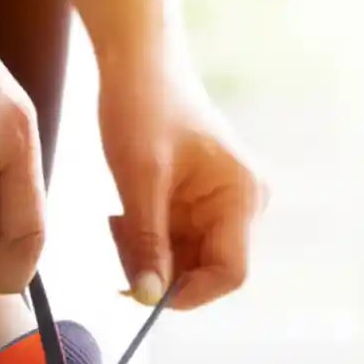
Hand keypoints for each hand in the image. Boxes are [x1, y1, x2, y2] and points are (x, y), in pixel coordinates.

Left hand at [100, 62, 265, 308]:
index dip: (188, 293)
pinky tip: (128, 216)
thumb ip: (147, 243)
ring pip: (190, 259)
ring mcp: (227, 205)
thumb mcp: (140, 180)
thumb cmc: (144, 109)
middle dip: (162, 270)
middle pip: (209, 269)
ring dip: (151, 256)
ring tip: (119, 223)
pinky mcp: (206, 203)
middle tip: (118, 245)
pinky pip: (180, 241)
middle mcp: (245, 205)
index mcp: (241, 197)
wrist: (140, 65)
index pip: (230, 272)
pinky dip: (151, 240)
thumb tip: (147, 298)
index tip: (141, 293)